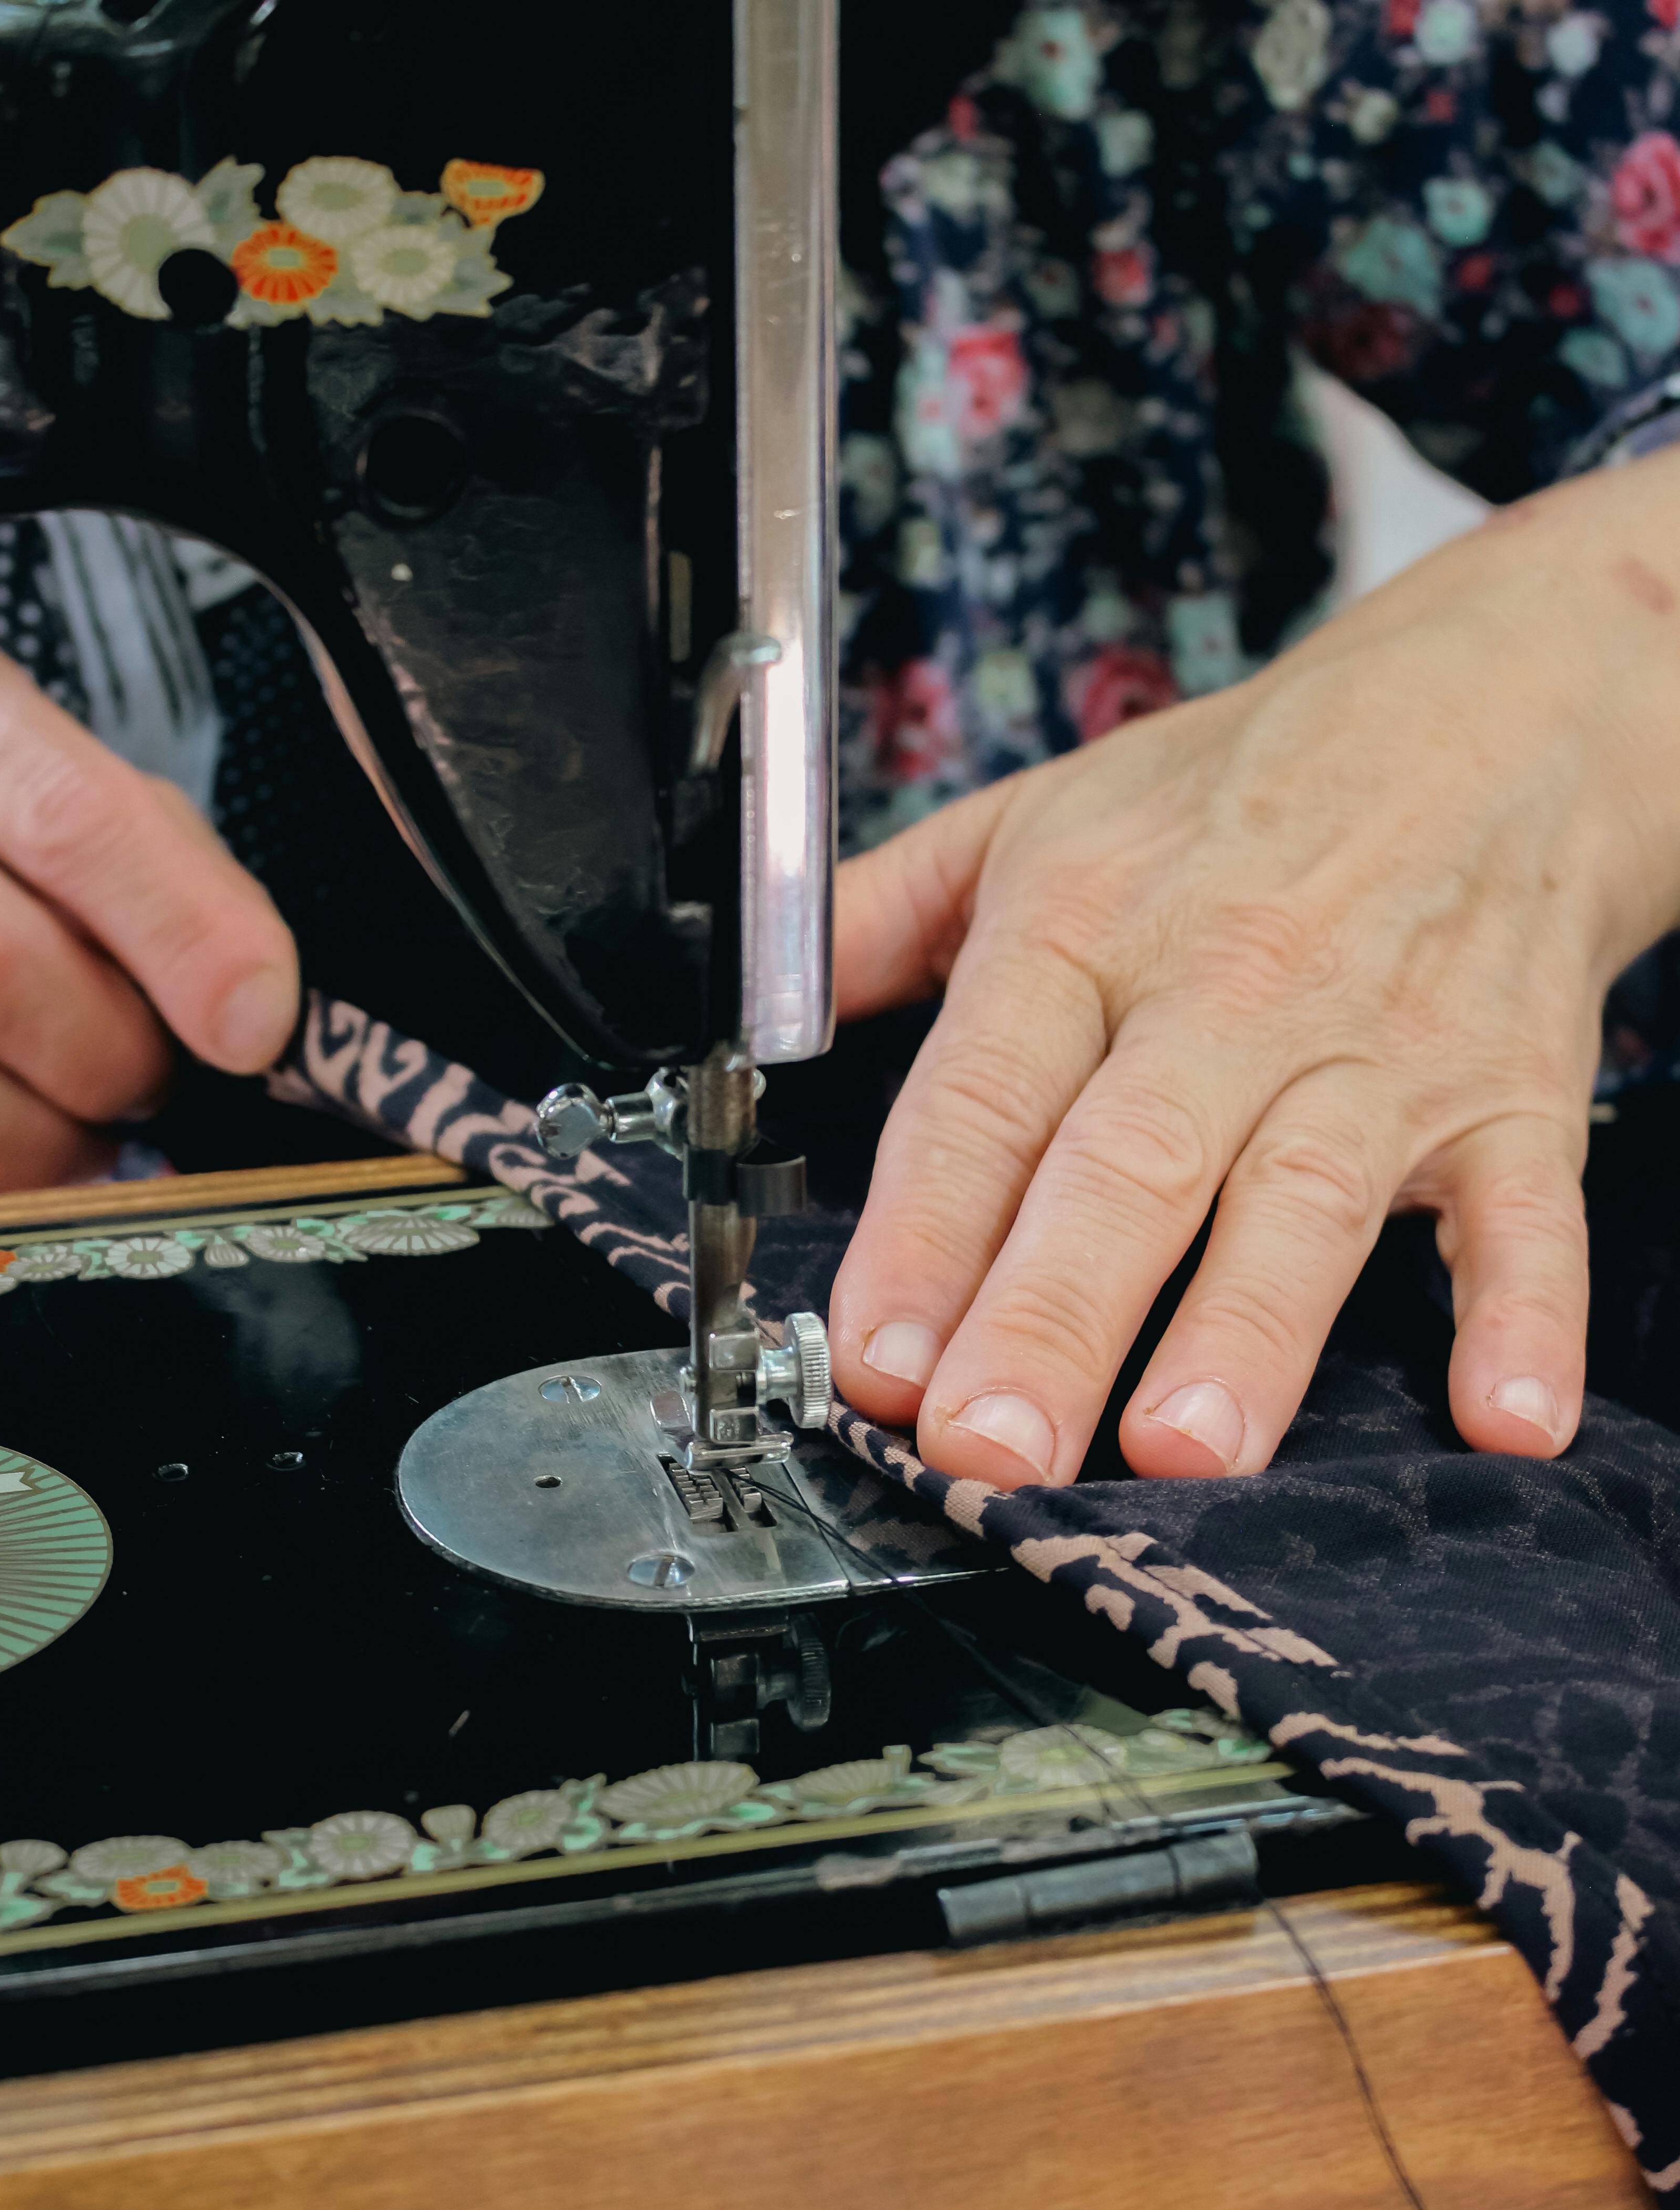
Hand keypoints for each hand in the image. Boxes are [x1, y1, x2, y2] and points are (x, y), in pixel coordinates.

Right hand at [0, 626, 298, 1203]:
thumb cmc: (26, 856)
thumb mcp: (120, 823)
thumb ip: (193, 897)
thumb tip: (251, 1026)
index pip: (71, 821)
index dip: (182, 941)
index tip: (252, 1034)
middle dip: (104, 1060)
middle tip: (146, 1088)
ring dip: (26, 1142)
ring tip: (76, 1136)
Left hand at [829, 450, 1679, 1483]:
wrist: (1497, 706)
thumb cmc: (1239, 792)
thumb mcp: (1034, 816)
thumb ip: (875, 921)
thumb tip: (742, 1020)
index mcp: (1087, 926)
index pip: (984, 1096)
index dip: (921, 1233)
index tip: (874, 1358)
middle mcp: (1229, 989)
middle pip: (1126, 1168)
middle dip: (1052, 1315)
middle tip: (990, 1442)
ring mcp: (1378, 1048)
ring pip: (1301, 1202)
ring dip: (1246, 1332)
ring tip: (1184, 1448)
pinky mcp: (1509, 1094)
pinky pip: (1520, 1214)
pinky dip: (1520, 1315)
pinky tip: (1504, 1416)